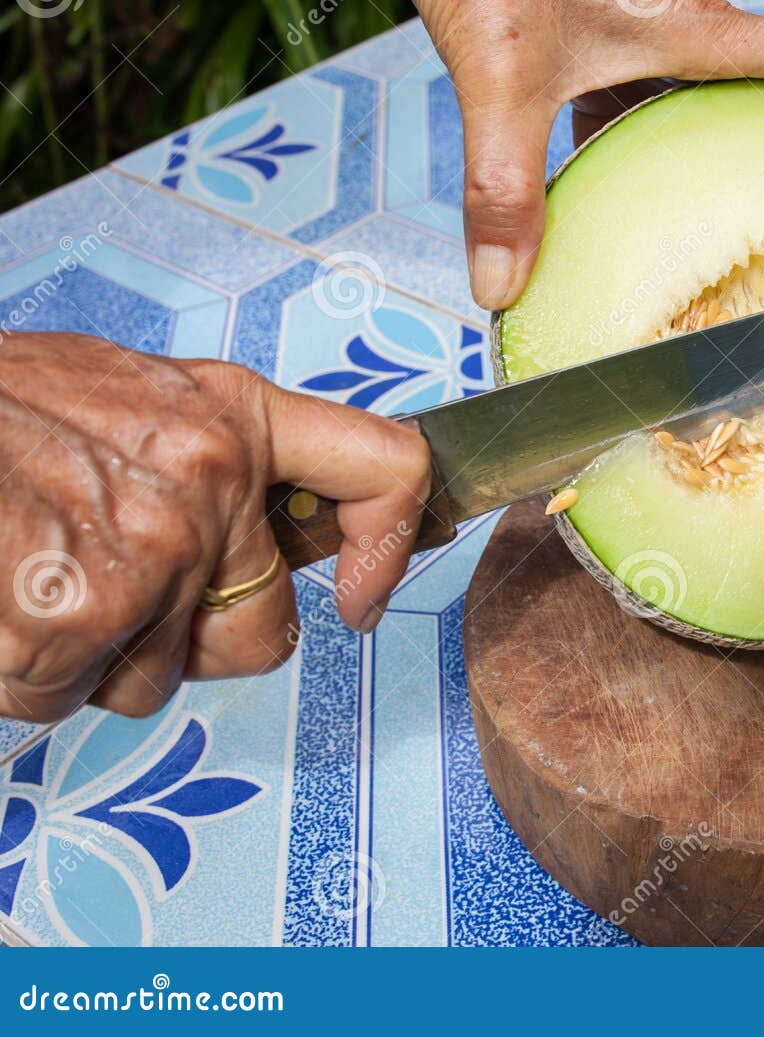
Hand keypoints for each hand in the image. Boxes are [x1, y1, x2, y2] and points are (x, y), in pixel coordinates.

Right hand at [0, 333, 430, 721]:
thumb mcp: (124, 397)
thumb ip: (201, 458)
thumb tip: (257, 529)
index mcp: (230, 416)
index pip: (382, 467)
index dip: (392, 542)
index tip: (361, 597)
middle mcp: (209, 485)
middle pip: (264, 633)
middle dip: (197, 642)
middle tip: (117, 593)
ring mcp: (148, 558)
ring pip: (158, 678)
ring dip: (99, 657)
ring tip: (34, 570)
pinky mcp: (77, 623)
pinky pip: (70, 697)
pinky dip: (28, 673)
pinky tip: (1, 598)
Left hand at [392, 0, 763, 307]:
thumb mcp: (497, 78)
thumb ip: (502, 187)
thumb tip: (504, 292)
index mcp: (695, 30)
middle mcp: (688, 34)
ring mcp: (651, 42)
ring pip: (724, 107)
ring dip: (753, 155)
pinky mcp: (611, 51)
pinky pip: (661, 113)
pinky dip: (670, 161)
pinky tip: (650, 216)